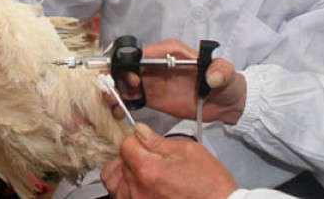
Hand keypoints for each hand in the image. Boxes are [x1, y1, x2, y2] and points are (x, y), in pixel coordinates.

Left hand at [100, 123, 237, 198]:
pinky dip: (126, 189)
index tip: (145, 142)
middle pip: (117, 163)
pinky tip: (142, 186)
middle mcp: (137, 189)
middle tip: (148, 157)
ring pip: (113, 182)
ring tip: (141, 172)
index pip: (125, 144)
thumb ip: (159, 141)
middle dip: (130, 156)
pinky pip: (121, 196)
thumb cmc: (210, 184)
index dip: (136, 139)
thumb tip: (139, 131)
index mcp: (148, 169)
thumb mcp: (189, 151)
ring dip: (123, 173)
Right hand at [126, 39, 245, 123]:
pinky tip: (118, 113)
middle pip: (127, 67)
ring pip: (124, 82)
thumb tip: (212, 76)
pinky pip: (130, 98)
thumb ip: (221, 71)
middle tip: (119, 94)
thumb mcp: (226, 74)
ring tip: (113, 106)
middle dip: (118, 78)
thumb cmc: (225, 83)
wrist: (225, 104)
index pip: (143, 53)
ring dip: (114, 92)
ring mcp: (151, 81)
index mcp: (169, 52)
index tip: (134, 79)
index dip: (133, 64)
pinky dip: (120, 103)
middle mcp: (155, 65)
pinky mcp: (151, 97)